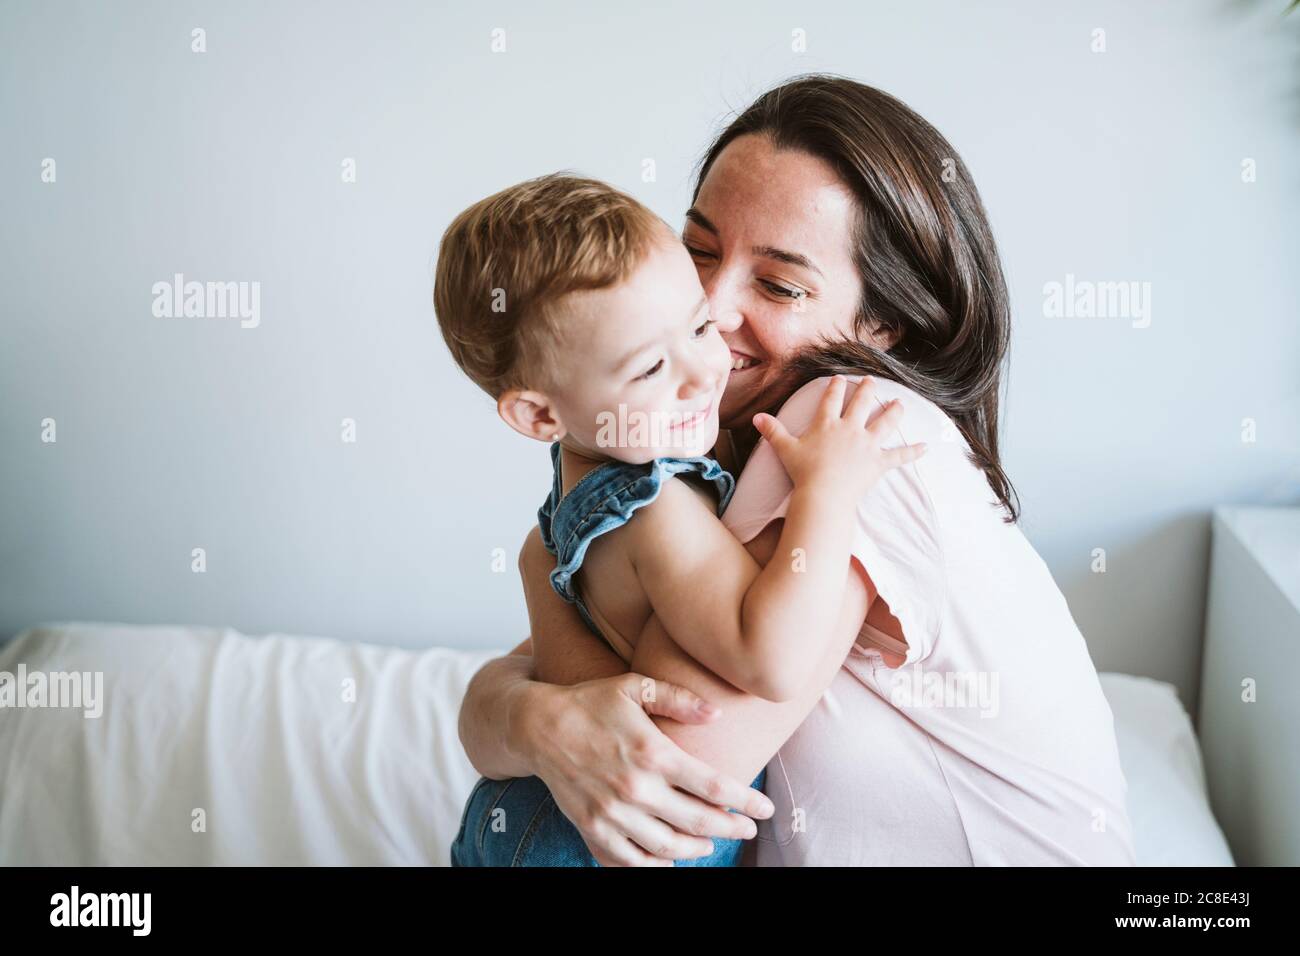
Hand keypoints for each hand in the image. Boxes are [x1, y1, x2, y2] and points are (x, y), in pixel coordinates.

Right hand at [521, 672, 774, 866]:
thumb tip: (717, 715)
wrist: (537, 726)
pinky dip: (656, 863)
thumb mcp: (634, 686)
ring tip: (711, 843)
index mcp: (654, 752)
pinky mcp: (593, 827)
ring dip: (698, 848)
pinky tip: (670, 857)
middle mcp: (637, 788)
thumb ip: (678, 699)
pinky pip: (632, 859)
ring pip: (669, 846)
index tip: (764, 809)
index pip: (713, 786)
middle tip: (747, 829)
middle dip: (731, 827)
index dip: (745, 801)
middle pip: (698, 821)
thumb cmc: (590, 701)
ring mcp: (614, 813)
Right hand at [752, 374, 925, 502]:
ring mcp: (867, 444)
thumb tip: (756, 417)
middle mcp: (850, 429)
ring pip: (885, 422)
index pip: (831, 399)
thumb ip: (772, 431)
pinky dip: (913, 452)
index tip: (839, 378)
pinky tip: (926, 447)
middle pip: (862, 403)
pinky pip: (899, 456)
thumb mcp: (785, 449)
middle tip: (872, 381)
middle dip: (868, 390)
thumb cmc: (804, 472)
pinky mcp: (879, 462)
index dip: (835, 387)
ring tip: (900, 403)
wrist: (824, 494)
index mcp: (827, 424)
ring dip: (894, 412)